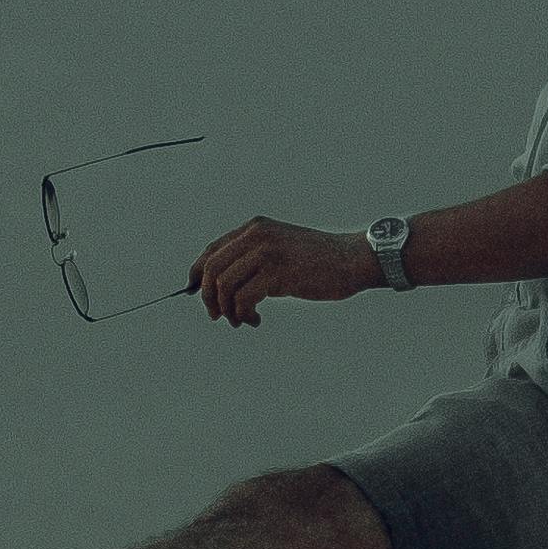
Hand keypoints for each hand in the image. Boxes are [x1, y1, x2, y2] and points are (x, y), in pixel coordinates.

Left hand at [188, 214, 373, 327]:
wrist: (352, 259)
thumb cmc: (319, 261)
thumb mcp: (280, 249)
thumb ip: (254, 258)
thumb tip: (222, 285)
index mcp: (255, 228)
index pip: (212, 250)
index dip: (197, 274)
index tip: (196, 293)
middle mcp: (257, 236)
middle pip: (212, 269)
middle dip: (209, 297)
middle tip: (218, 315)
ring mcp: (267, 252)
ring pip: (224, 285)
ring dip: (227, 310)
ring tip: (241, 320)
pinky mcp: (278, 273)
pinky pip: (243, 299)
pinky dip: (243, 314)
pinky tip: (254, 320)